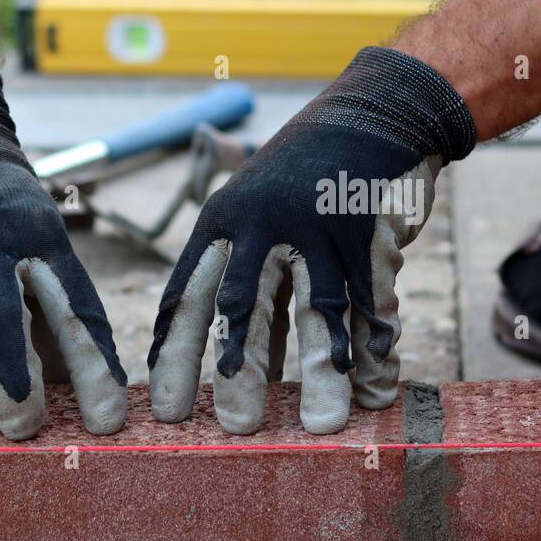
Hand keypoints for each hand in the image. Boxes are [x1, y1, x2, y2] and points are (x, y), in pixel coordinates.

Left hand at [147, 47, 475, 433]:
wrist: (369, 111)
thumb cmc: (300, 180)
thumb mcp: (250, 214)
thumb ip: (237, 277)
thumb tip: (217, 354)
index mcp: (219, 225)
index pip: (186, 296)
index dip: (174, 353)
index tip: (166, 404)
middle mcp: (257, 224)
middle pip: (239, 308)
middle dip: (236, 372)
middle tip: (233, 428)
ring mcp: (313, 226)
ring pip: (314, 310)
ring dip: (318, 373)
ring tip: (319, 425)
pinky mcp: (364, 230)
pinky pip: (368, 298)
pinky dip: (373, 346)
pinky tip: (374, 388)